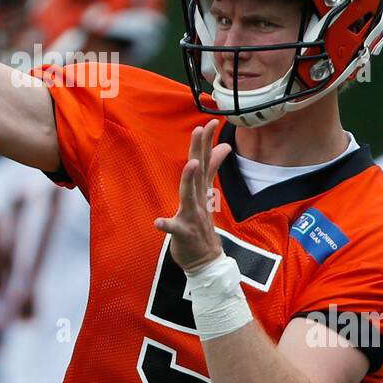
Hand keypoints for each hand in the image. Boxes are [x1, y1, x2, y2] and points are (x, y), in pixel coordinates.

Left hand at [154, 120, 232, 271]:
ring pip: (189, 195)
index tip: (210, 122)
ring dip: (190, 180)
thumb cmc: (201, 226)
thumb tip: (223, 148)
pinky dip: (166, 225)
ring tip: (192, 164)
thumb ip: (212, 171)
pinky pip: (174, 228)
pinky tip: (159, 222)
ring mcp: (192, 217)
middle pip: (199, 171)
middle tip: (201, 129)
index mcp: (201, 191)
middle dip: (200, 150)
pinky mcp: (183, 233)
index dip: (206, 142)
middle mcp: (198, 200)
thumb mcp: (207, 195)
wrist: (206, 260)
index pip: (204, 162)